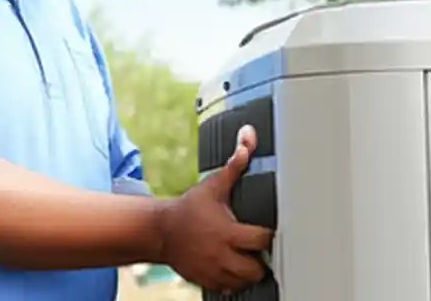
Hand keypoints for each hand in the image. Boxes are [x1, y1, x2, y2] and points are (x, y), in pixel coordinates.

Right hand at [156, 124, 273, 292]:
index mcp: (227, 232)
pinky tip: (233, 267)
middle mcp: (221, 255)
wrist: (160, 231)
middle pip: (256, 269)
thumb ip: (234, 167)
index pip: (261, 241)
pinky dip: (234, 282)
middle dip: (261, 260)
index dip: (269, 236)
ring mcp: (213, 271)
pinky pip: (229, 289)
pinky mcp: (206, 281)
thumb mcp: (213, 186)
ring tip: (248, 259)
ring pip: (244, 282)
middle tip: (260, 250)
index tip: (269, 231)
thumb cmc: (190, 208)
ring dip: (248, 272)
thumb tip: (247, 144)